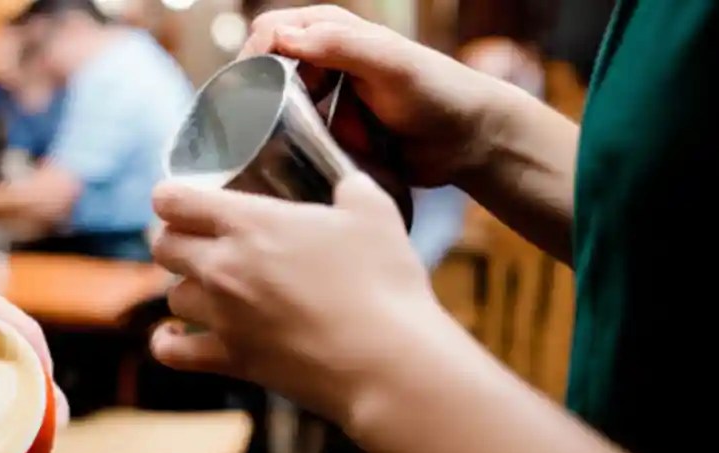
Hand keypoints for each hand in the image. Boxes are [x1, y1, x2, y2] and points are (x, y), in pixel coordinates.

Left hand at [149, 172, 460, 424]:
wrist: (387, 363)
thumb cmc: (383, 284)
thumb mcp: (375, 213)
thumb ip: (351, 189)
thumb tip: (347, 184)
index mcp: (250, 223)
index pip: (174, 200)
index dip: (172, 197)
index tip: (182, 201)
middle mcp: (223, 268)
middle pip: (163, 246)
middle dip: (176, 239)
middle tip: (198, 242)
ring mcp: (223, 318)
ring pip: (172, 297)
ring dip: (188, 290)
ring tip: (208, 289)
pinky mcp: (231, 361)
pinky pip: (171, 352)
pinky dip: (168, 342)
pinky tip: (175, 335)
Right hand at [240, 4, 507, 186]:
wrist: (468, 141)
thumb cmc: (436, 92)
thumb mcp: (388, 64)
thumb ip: (339, 45)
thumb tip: (283, 38)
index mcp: (332, 30)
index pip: (271, 31)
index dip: (254, 57)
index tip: (250, 92)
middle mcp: (325, 58)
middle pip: (267, 69)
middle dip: (260, 94)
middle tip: (260, 126)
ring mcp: (329, 95)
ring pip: (279, 104)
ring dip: (278, 122)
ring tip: (279, 144)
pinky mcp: (335, 129)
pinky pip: (300, 134)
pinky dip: (298, 143)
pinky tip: (300, 156)